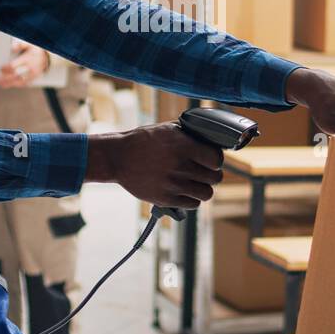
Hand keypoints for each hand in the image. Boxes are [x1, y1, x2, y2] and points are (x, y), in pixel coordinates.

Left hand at [0, 41, 49, 87]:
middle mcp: (30, 68)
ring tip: (1, 84)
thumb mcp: (29, 44)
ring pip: (20, 81)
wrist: (47, 57)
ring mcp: (32, 74)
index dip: (6, 68)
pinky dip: (16, 85)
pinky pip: (24, 84)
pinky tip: (9, 85)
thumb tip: (12, 48)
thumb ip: (21, 45)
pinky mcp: (33, 78)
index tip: (0, 68)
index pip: (14, 66)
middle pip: (16, 75)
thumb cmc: (35, 50)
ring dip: (9, 84)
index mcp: (27, 59)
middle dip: (6, 78)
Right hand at [85, 123, 223, 209]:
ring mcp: (174, 184)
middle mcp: (181, 166)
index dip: (216, 160)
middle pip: (215, 178)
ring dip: (203, 188)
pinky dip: (192, 198)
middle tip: (205, 172)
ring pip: (206, 193)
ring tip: (196, 183)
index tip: (211, 160)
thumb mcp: (167, 129)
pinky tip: (185, 191)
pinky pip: (193, 204)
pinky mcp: (166, 199)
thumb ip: (189, 135)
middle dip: (212, 174)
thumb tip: (210, 140)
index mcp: (183, 146)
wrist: (118, 157)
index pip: (216, 159)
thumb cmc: (143, 141)